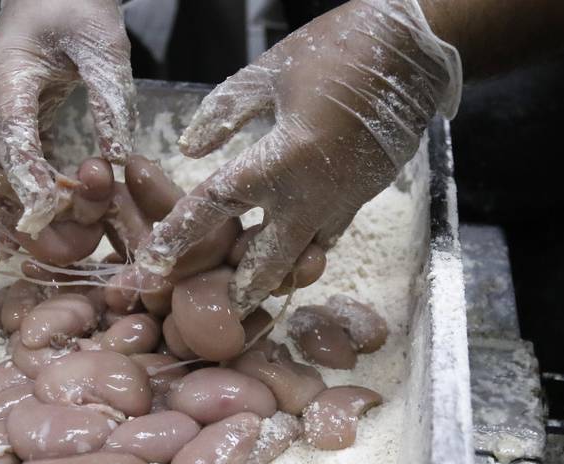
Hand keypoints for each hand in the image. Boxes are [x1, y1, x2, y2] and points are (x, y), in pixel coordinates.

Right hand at [0, 0, 135, 266]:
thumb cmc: (78, 13)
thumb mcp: (103, 45)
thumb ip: (109, 97)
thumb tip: (116, 159)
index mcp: (10, 79)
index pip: (13, 138)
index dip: (28, 180)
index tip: (46, 213)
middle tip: (27, 257)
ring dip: (3, 227)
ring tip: (30, 264)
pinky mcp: (11, 133)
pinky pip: (5, 181)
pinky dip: (17, 212)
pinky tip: (43, 239)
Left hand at [136, 0, 459, 315]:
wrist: (410, 57)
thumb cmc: (334, 56)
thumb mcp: (268, 73)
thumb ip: (224, 113)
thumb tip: (191, 148)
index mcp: (277, 163)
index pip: (215, 208)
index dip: (179, 236)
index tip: (153, 264)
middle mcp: (309, 198)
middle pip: (268, 263)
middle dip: (242, 291)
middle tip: (221, 309)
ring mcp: (341, 203)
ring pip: (304, 258)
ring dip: (278, 273)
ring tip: (254, 282)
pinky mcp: (362, 198)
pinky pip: (328, 235)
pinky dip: (307, 245)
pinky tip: (294, 239)